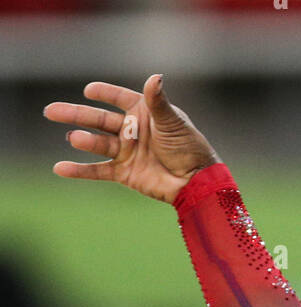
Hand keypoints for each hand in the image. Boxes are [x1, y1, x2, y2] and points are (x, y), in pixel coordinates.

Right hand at [43, 75, 218, 203]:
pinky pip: (98, 170)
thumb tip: (155, 77)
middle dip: (75, 114)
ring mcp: (126, 152)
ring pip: (98, 143)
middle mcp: (131, 130)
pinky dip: (80, 171)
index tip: (88, 91)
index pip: (118, 97)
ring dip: (84, 141)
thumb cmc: (189, 147)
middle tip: (51, 111)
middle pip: (99, 120)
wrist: (196, 182)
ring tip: (72, 138)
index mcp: (142, 112)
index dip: (103, 93)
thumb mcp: (172, 122)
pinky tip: (60, 168)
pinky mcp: (124, 173)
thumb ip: (158, 102)